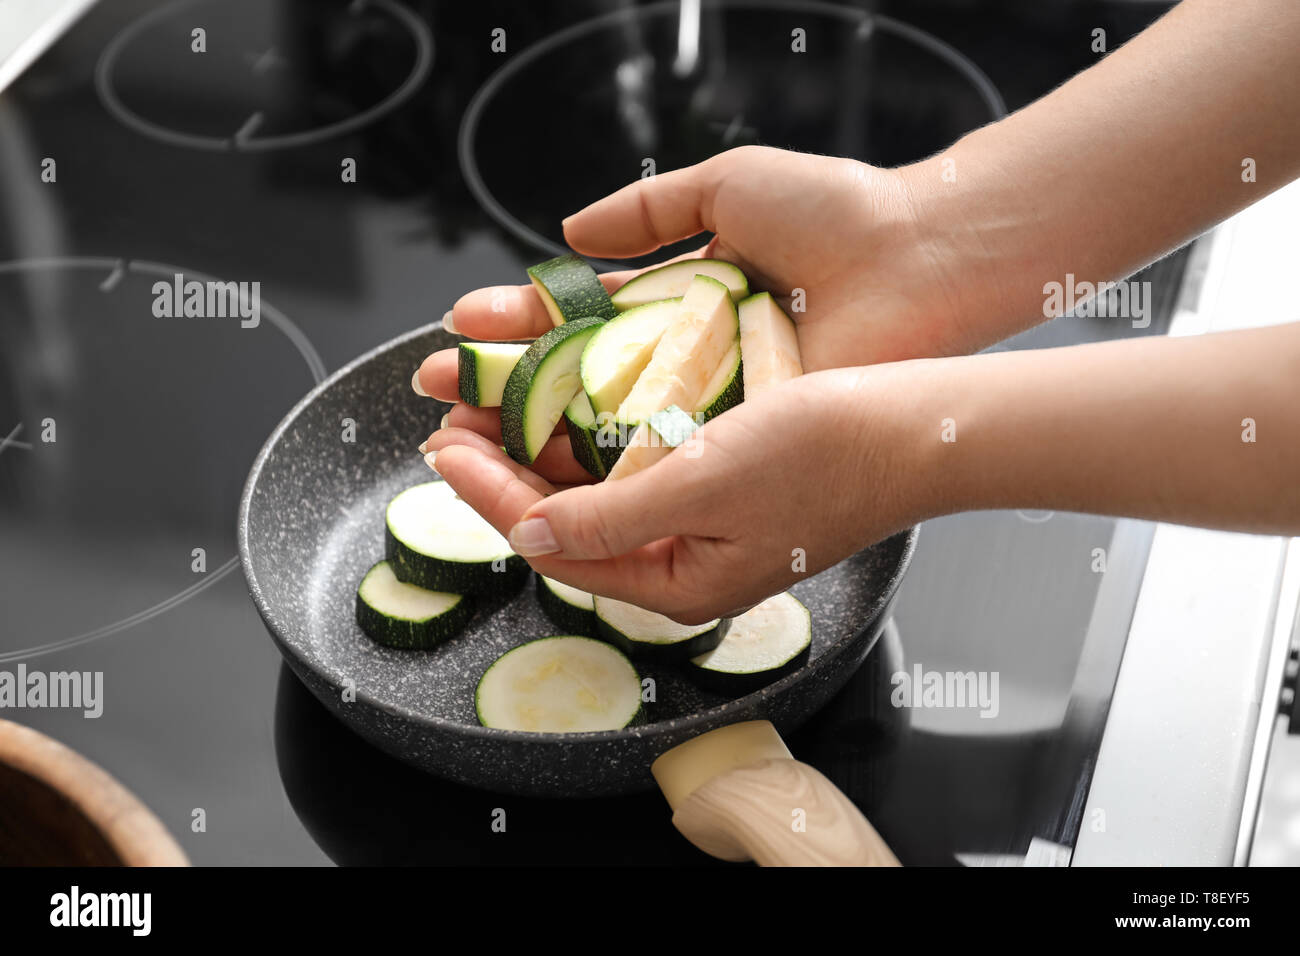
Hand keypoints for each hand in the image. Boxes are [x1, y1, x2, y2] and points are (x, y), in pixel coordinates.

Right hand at [412, 146, 963, 482]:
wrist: (921, 261)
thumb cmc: (836, 215)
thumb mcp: (730, 186)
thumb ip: (651, 209)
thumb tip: (571, 227)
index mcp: (680, 298)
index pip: (577, 316)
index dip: (517, 323)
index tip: (459, 325)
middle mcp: (686, 358)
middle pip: (575, 379)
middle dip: (500, 383)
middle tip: (435, 390)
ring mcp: (710, 406)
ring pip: (603, 429)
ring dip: (530, 433)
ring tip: (464, 433)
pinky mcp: (739, 439)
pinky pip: (658, 461)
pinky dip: (599, 469)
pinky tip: (540, 468)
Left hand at [426, 367, 926, 622]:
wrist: (915, 428)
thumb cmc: (826, 457)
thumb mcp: (705, 485)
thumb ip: (610, 516)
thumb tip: (527, 531)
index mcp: (678, 582)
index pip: (556, 545)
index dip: (492, 497)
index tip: (446, 450)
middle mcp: (683, 559)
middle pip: (568, 520)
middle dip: (506, 469)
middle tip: (455, 421)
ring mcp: (702, 521)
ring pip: (597, 488)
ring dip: (543, 446)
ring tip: (495, 404)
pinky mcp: (720, 481)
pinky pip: (635, 462)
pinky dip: (593, 432)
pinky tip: (567, 398)